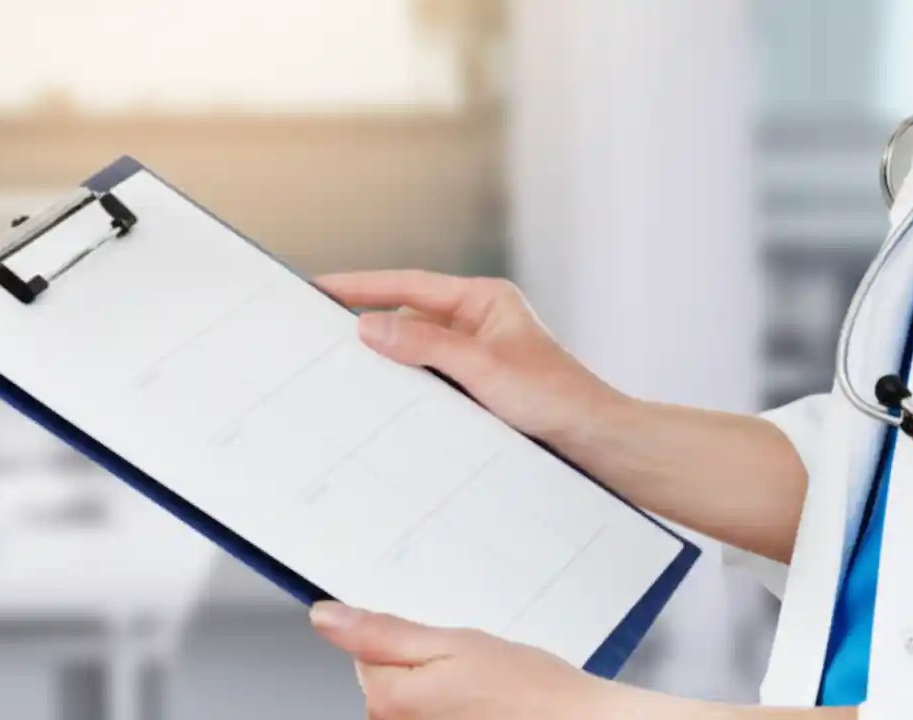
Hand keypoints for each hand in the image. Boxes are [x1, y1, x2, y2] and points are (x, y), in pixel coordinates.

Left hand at [310, 602, 660, 719]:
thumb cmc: (529, 690)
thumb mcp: (453, 642)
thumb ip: (381, 632)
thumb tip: (324, 617)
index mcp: (389, 702)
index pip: (366, 657)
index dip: (408, 644)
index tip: (441, 646)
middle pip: (388, 687)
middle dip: (425, 671)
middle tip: (473, 668)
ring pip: (416, 706)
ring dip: (443, 694)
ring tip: (487, 693)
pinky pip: (439, 719)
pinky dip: (459, 712)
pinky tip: (491, 711)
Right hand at [316, 271, 625, 447]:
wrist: (594, 441)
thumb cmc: (556, 397)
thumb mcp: (483, 367)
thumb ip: (425, 346)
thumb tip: (370, 328)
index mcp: (484, 301)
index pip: (410, 286)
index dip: (363, 285)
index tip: (322, 286)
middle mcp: (477, 324)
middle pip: (409, 319)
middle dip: (369, 327)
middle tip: (318, 333)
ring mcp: (475, 358)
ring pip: (416, 354)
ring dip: (388, 364)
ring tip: (343, 371)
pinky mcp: (476, 390)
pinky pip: (429, 381)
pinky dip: (407, 389)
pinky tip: (382, 402)